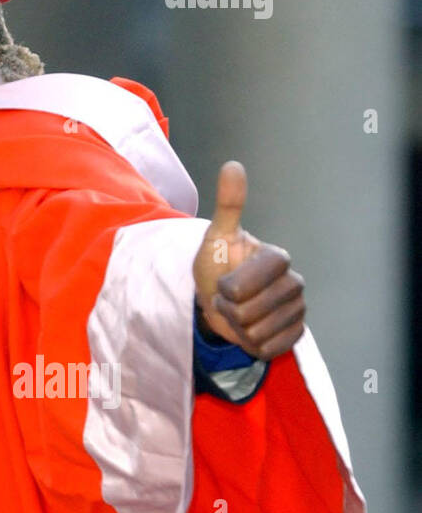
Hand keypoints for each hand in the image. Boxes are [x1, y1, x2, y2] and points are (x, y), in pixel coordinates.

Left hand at [192, 160, 305, 360]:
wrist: (217, 299)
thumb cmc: (218, 265)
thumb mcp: (216, 237)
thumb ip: (228, 204)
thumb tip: (233, 165)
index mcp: (277, 258)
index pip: (250, 282)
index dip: (230, 287)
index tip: (223, 283)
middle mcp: (294, 283)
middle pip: (250, 311)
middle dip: (229, 309)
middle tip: (228, 299)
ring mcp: (297, 309)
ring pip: (258, 331)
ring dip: (238, 327)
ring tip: (237, 313)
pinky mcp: (296, 334)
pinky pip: (268, 348)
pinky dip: (251, 343)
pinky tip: (250, 329)